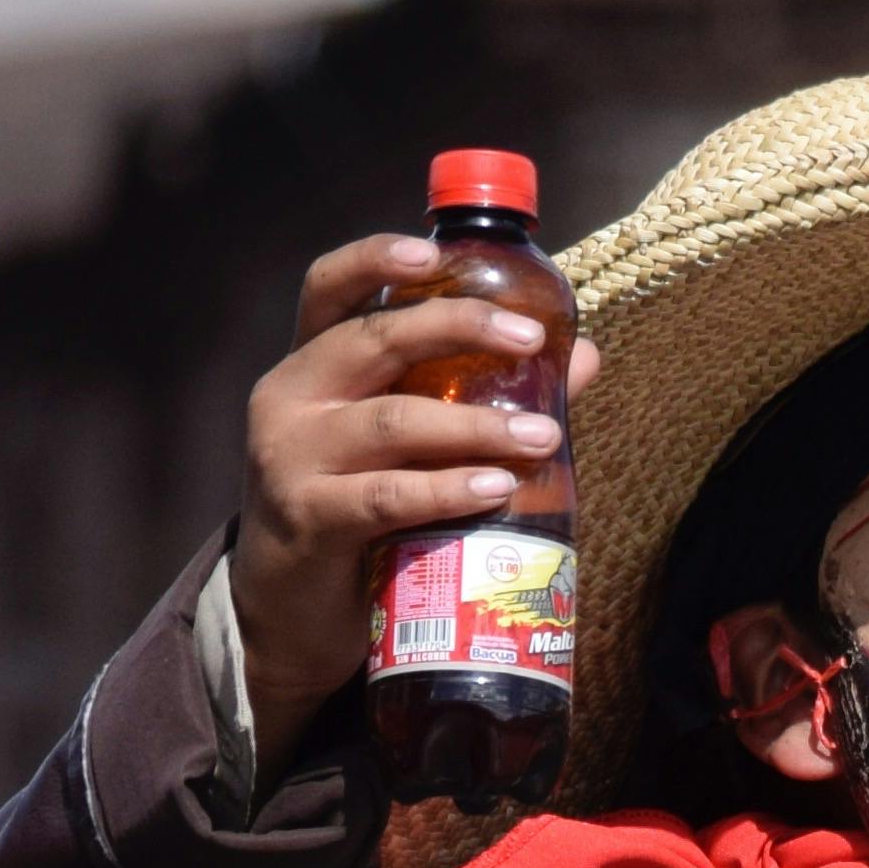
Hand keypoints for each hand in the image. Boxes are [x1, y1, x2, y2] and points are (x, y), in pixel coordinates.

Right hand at [229, 234, 603, 775]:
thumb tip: (582, 359)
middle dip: (457, 329)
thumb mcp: (400, 447)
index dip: (377, 258)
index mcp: (309, 366)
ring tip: (540, 435)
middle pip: (374, 340)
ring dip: (474, 426)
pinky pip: (386, 497)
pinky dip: (446, 491)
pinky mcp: (308, 521)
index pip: (330, 287)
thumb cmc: (353, 518)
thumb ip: (474, 396)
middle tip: (529, 339)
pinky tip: (496, 490)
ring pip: (392, 422)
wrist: (286, 617)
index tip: (436, 250)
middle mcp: (290, 398)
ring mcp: (292, 459)